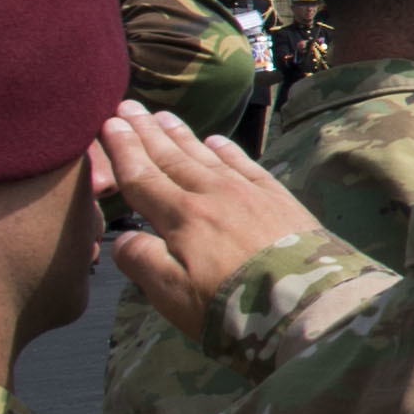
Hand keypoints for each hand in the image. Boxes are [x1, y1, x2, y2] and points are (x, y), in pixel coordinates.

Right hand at [98, 104, 324, 337]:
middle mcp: (213, 194)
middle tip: (127, 106)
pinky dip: (228, 150)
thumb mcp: (171, 293)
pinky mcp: (280, 200)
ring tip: (162, 116)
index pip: (142, 176)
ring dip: (182, 135)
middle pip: (171, 158)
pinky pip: (247, 165)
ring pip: (207, 156)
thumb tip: (123, 238)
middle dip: (146, 132)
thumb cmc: (231, 307)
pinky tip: (217, 140)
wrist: (307, 303)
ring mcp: (249, 193)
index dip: (123, 149)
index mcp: (181, 216)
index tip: (107, 122)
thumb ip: (141, 260)